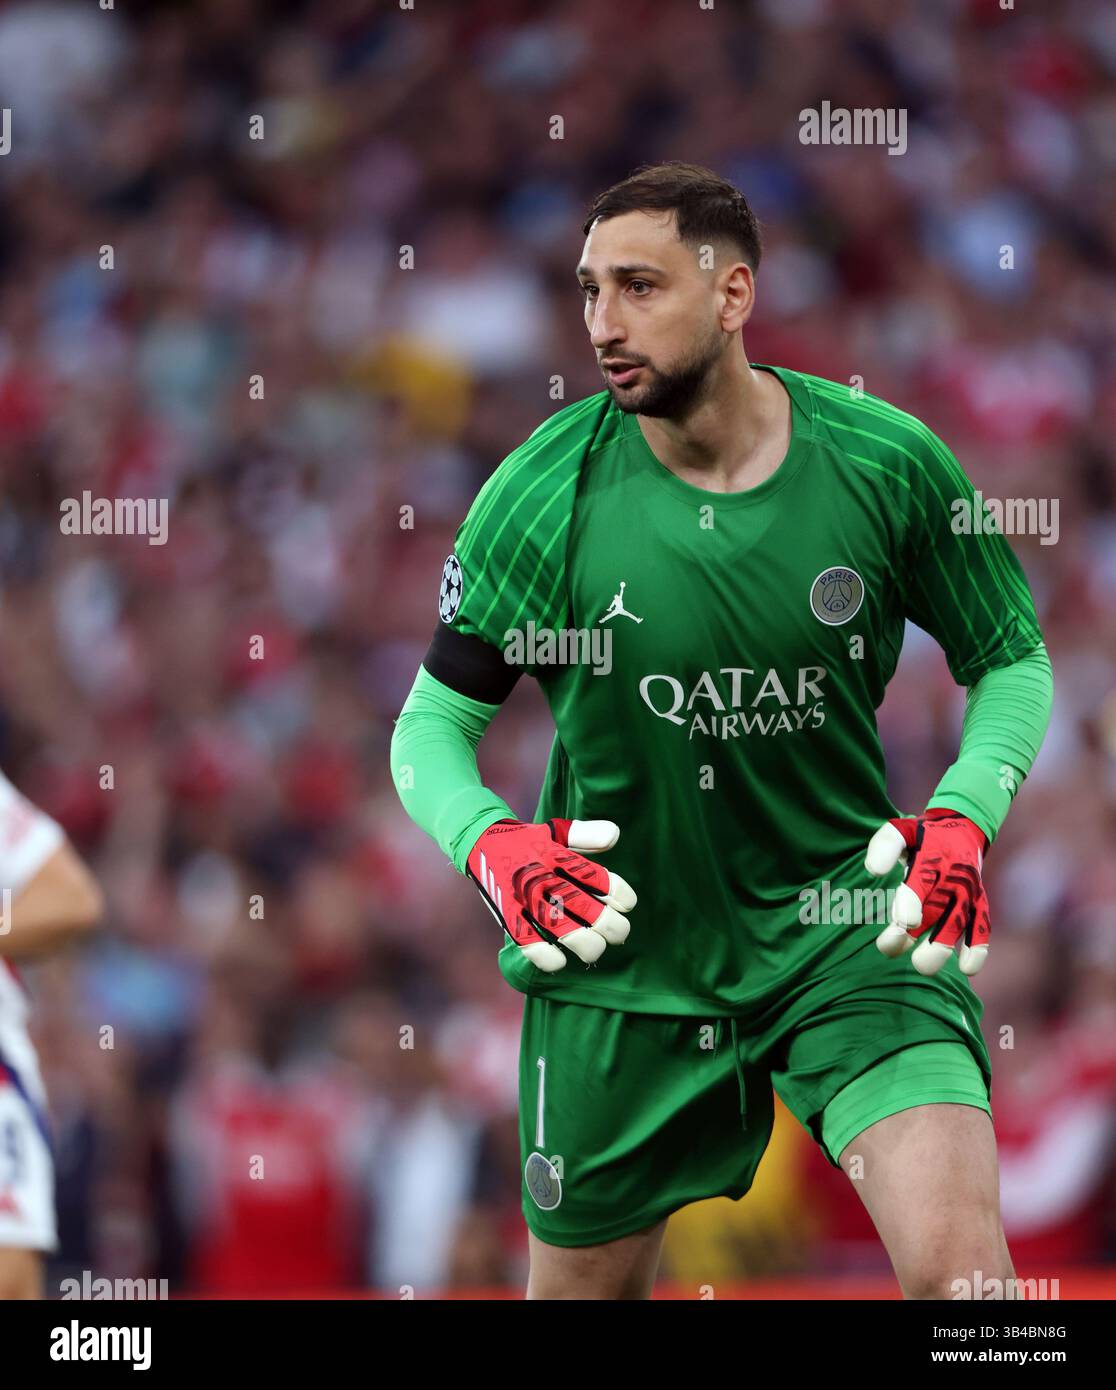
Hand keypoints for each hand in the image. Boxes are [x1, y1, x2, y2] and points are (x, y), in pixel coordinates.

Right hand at [466, 817, 635, 971]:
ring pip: (558, 926)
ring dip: (583, 943)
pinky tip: (560, 961)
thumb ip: (585, 835)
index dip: (617, 892)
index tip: (628, 904)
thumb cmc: (527, 840)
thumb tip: (614, 835)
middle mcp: (541, 875)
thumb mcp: (555, 832)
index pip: (594, 876)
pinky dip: (544, 955)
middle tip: (619, 934)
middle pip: (581, 904)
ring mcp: (522, 896)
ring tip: (596, 950)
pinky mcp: (506, 914)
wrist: (479, 841)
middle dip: (608, 925)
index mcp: (556, 854)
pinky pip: (526, 941)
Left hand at [865, 808, 989, 975]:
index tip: (902, 922)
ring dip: (941, 947)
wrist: (964, 826)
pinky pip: (983, 927)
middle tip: (889, 948)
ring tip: (921, 967)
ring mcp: (968, 892)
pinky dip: (978, 948)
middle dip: (913, 934)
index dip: (911, 905)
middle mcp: (952, 878)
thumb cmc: (923, 835)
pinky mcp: (979, 902)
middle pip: (935, 910)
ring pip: (958, 924)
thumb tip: (873, 870)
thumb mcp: (900, 829)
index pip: (920, 884)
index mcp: (931, 859)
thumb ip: (885, 846)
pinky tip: (967, 969)